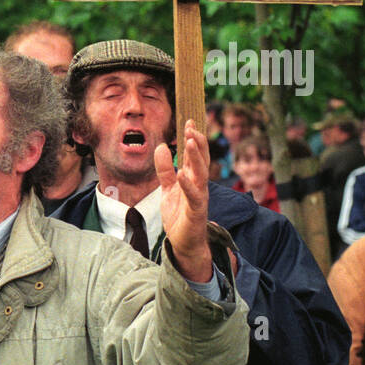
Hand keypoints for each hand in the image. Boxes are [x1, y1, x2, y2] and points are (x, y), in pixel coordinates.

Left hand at [156, 119, 212, 282]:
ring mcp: (199, 198)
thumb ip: (165, 169)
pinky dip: (187, 185)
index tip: (189, 121)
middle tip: (192, 126)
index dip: (193, 138)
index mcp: (193, 179)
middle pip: (200, 160)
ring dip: (196, 157)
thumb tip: (163, 146)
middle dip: (197, 143)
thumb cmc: (179, 215)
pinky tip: (182, 174)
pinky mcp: (196, 212)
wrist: (184, 243)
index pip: (195, 155)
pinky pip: (194, 196)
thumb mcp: (168, 188)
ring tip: (190, 141)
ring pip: (201, 174)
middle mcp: (199, 186)